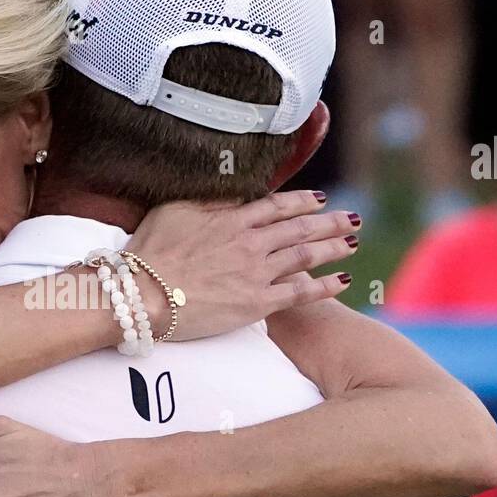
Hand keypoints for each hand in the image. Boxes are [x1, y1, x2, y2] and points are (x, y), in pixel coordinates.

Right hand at [124, 190, 359, 340]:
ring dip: (333, 248)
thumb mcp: (175, 212)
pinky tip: (344, 280)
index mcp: (231, 219)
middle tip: (352, 218)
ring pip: (306, 256)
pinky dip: (325, 285)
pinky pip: (300, 293)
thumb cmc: (151, 253)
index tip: (320, 199)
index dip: (302, 201)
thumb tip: (234, 193)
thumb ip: (209, 201)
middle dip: (329, 222)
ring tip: (353, 243)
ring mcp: (256, 273)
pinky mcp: (257, 303)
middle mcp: (250, 243)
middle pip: (300, 229)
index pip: (277, 206)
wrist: (144, 294)